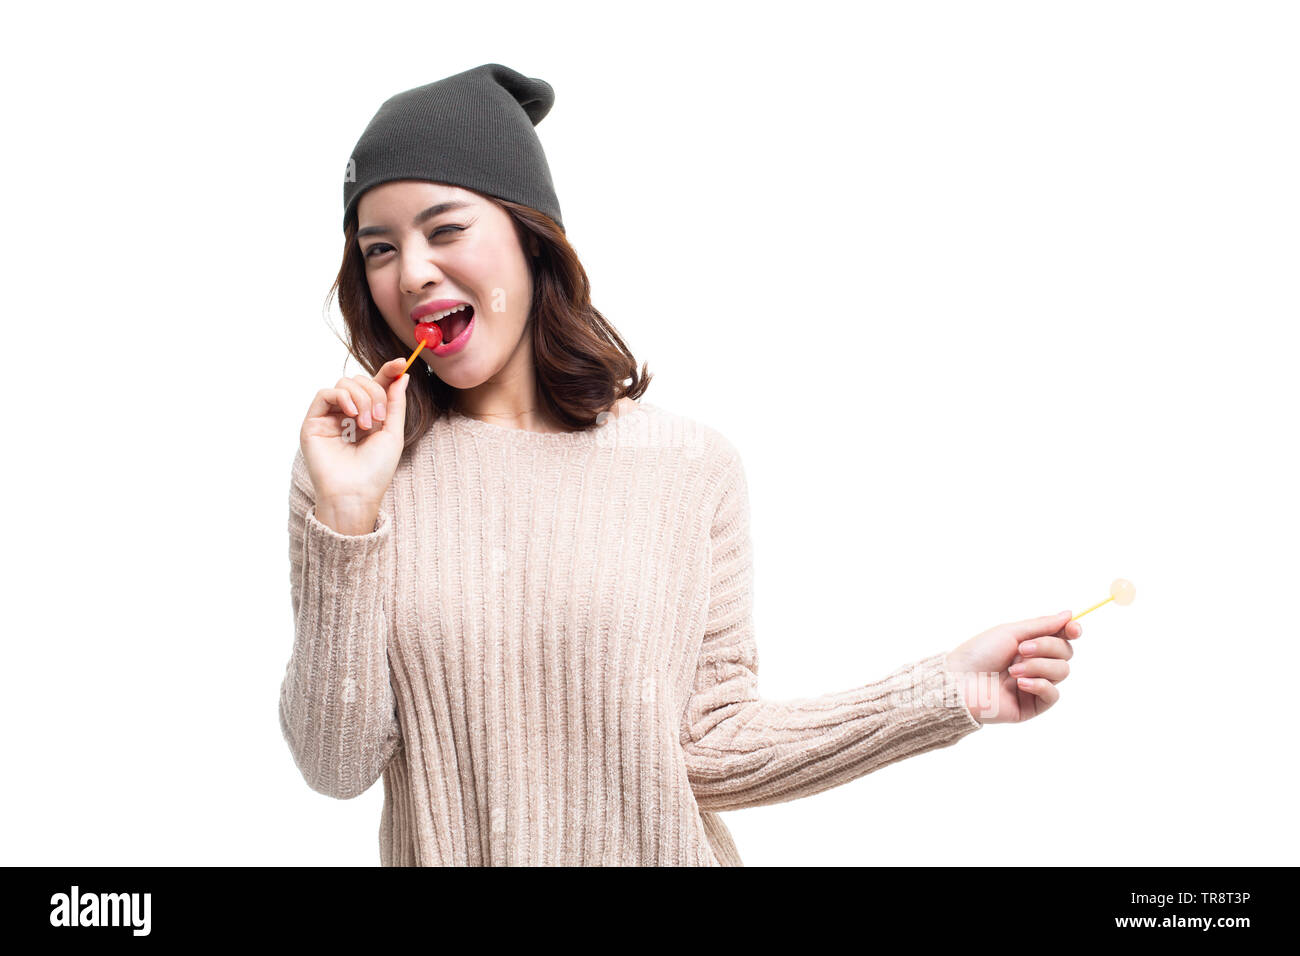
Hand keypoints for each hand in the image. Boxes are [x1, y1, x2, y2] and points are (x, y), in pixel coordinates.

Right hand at [300, 358, 410, 529]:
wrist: (355, 494)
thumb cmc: (375, 471)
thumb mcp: (393, 434)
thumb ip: (395, 403)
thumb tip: (401, 375)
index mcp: (368, 417)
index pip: (376, 386)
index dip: (387, 372)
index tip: (401, 363)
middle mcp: (348, 415)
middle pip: (360, 382)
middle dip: (374, 392)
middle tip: (379, 417)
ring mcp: (330, 418)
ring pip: (344, 385)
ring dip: (361, 398)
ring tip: (366, 424)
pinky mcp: (313, 422)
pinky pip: (325, 394)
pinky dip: (342, 398)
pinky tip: (352, 415)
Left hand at [944, 611, 1080, 723]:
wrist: (960, 682)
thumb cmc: (979, 653)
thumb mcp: (1010, 632)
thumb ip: (1042, 625)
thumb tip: (1069, 614)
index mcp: (1030, 644)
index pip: (1061, 637)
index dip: (1071, 631)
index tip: (1073, 629)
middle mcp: (1035, 664)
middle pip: (1065, 652)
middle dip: (1046, 647)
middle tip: (1021, 650)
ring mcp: (1035, 685)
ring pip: (1062, 671)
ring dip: (1038, 666)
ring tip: (1013, 670)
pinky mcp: (1033, 706)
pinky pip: (1053, 694)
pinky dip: (1039, 685)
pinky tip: (1020, 684)